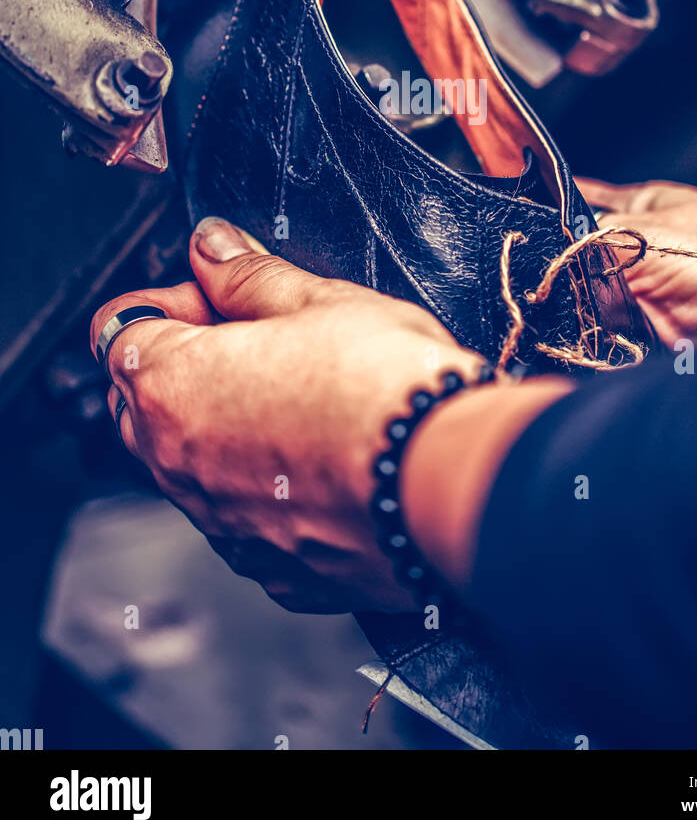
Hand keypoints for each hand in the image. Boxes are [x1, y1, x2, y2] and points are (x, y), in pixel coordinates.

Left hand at [90, 218, 484, 613]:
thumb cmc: (386, 387)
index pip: (122, 328)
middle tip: (263, 337)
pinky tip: (323, 458)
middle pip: (144, 403)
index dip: (175, 299)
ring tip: (302, 397)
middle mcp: (180, 466)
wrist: (451, 483)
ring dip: (225, 428)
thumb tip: (213, 247)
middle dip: (187, 365)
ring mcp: (225, 527)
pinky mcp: (275, 571)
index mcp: (173, 386)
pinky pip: (246, 521)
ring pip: (193, 466)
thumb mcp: (320, 300)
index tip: (222, 293)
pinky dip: (267, 488)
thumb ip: (249, 275)